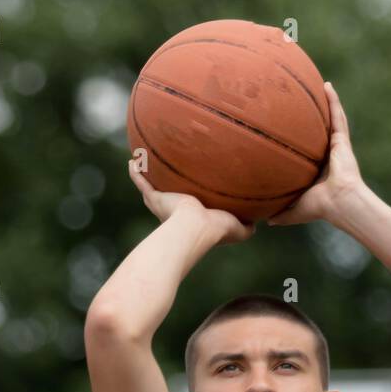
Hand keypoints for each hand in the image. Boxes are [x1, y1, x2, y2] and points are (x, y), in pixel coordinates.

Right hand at [127, 159, 255, 244]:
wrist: (196, 228)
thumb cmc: (216, 230)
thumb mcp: (238, 229)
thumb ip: (247, 227)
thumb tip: (257, 224)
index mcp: (194, 216)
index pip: (194, 206)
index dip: (196, 198)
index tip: (197, 189)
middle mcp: (176, 210)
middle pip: (170, 194)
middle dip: (168, 185)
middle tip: (167, 172)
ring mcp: (163, 203)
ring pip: (154, 187)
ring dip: (149, 175)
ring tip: (144, 162)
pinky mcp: (155, 198)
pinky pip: (142, 182)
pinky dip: (136, 173)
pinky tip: (132, 161)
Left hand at [266, 82, 364, 226]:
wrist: (339, 203)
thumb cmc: (319, 208)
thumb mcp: (295, 209)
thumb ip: (281, 213)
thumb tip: (264, 220)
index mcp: (317, 168)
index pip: (307, 150)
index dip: (300, 139)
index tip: (288, 128)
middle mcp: (327, 155)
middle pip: (318, 130)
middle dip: (313, 116)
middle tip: (300, 101)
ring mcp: (336, 146)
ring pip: (329, 119)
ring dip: (325, 102)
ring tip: (317, 85)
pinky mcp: (343, 140)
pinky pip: (337, 116)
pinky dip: (333, 100)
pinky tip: (326, 86)